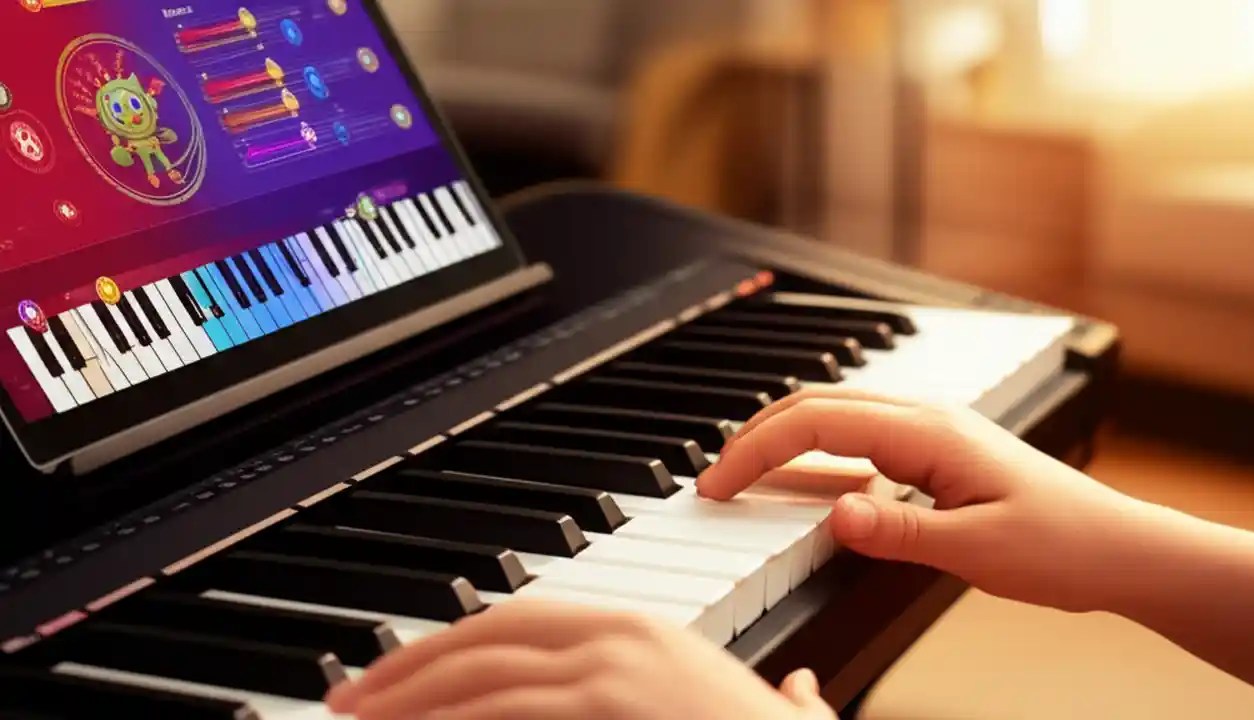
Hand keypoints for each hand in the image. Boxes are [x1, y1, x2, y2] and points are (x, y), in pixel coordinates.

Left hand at [326, 600, 835, 719]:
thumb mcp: (777, 717)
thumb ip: (783, 698)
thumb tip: (802, 690)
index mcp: (644, 632)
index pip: (520, 619)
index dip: (450, 642)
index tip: (401, 669)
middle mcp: (619, 640)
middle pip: (484, 641)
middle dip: (407, 668)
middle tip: (351, 700)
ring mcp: (608, 676)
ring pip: (479, 678)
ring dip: (406, 701)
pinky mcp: (602, 709)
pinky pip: (499, 715)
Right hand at [696, 389, 1144, 612]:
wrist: (1117, 548)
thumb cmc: (1062, 544)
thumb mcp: (977, 547)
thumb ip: (899, 530)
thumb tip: (833, 513)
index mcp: (929, 431)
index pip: (817, 423)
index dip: (757, 449)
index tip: (717, 483)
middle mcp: (925, 419)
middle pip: (815, 405)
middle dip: (755, 436)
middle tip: (713, 479)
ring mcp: (930, 432)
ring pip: (833, 417)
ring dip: (782, 439)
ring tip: (741, 475)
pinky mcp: (934, 452)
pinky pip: (857, 440)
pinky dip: (815, 455)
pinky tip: (802, 482)